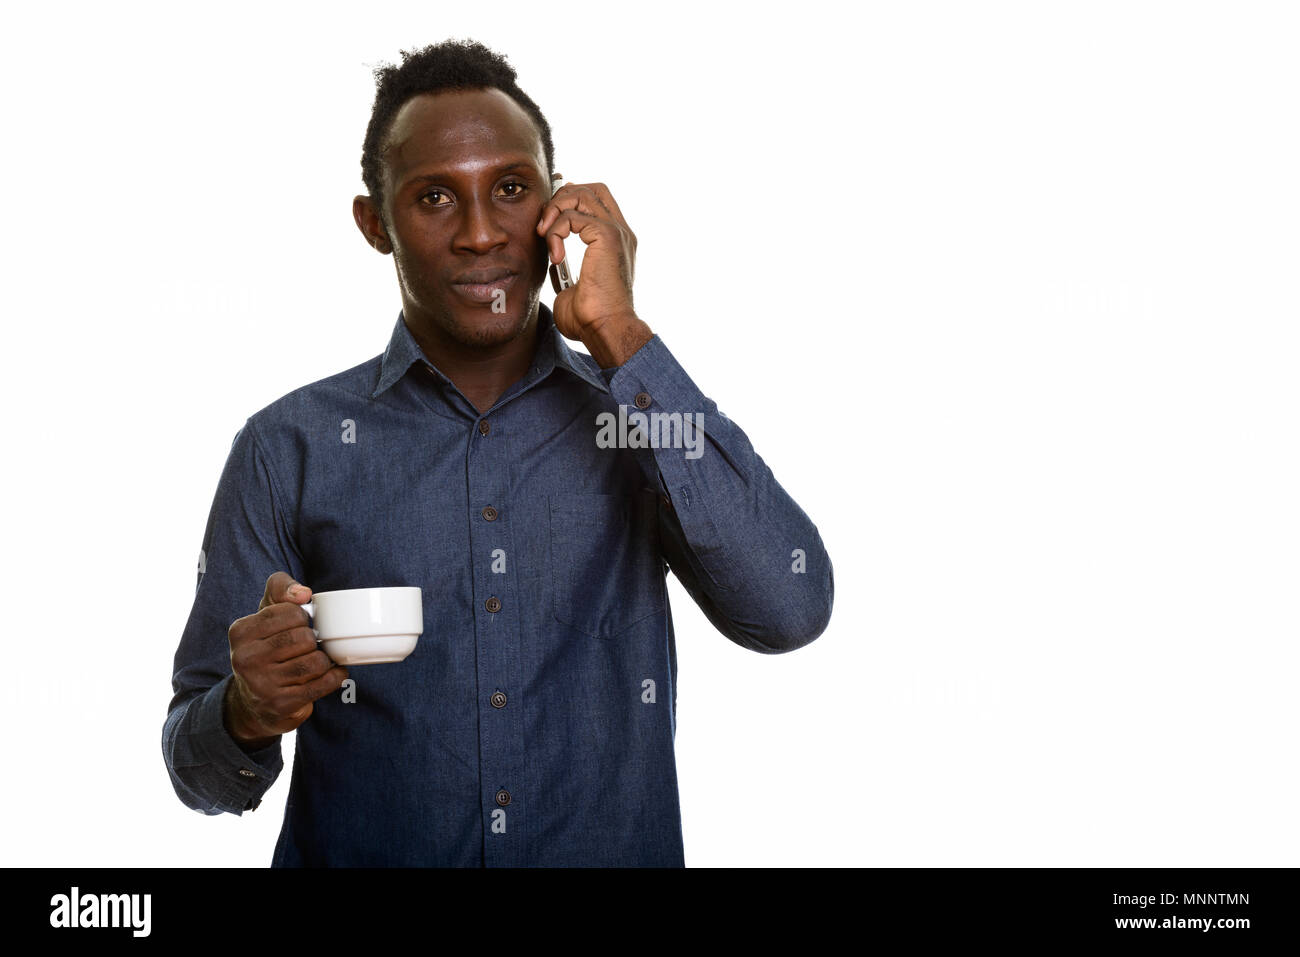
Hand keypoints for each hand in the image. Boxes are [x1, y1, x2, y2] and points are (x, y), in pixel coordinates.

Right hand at [223, 571, 348, 748]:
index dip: (304, 618)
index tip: (299, 626)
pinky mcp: (280, 704)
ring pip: (316, 662)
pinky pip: (323, 683)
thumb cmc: (266, 649)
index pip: (291, 612)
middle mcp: (246, 658)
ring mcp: (261, 684)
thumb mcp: (265, 614)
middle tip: (308, 647)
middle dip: (314, 641)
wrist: (253, 703)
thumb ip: (280, 589)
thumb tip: (303, 593)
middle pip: (304, 638)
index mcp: (241, 632)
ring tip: (316, 662)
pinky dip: (335, 677)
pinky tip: (331, 674)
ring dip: (324, 661)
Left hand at [536, 180, 652, 366]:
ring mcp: (616, 232)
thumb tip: (553, 262)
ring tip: (545, 236)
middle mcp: (621, 232)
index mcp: (617, 242)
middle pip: (591, 189)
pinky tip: (555, 255)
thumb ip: (565, 269)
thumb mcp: (572, 287)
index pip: (598, 200)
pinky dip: (556, 231)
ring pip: (581, 194)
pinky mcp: (606, 236)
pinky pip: (572, 216)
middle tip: (545, 225)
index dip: (573, 198)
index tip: (551, 216)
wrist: (605, 329)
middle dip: (562, 198)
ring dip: (555, 211)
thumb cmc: (590, 319)